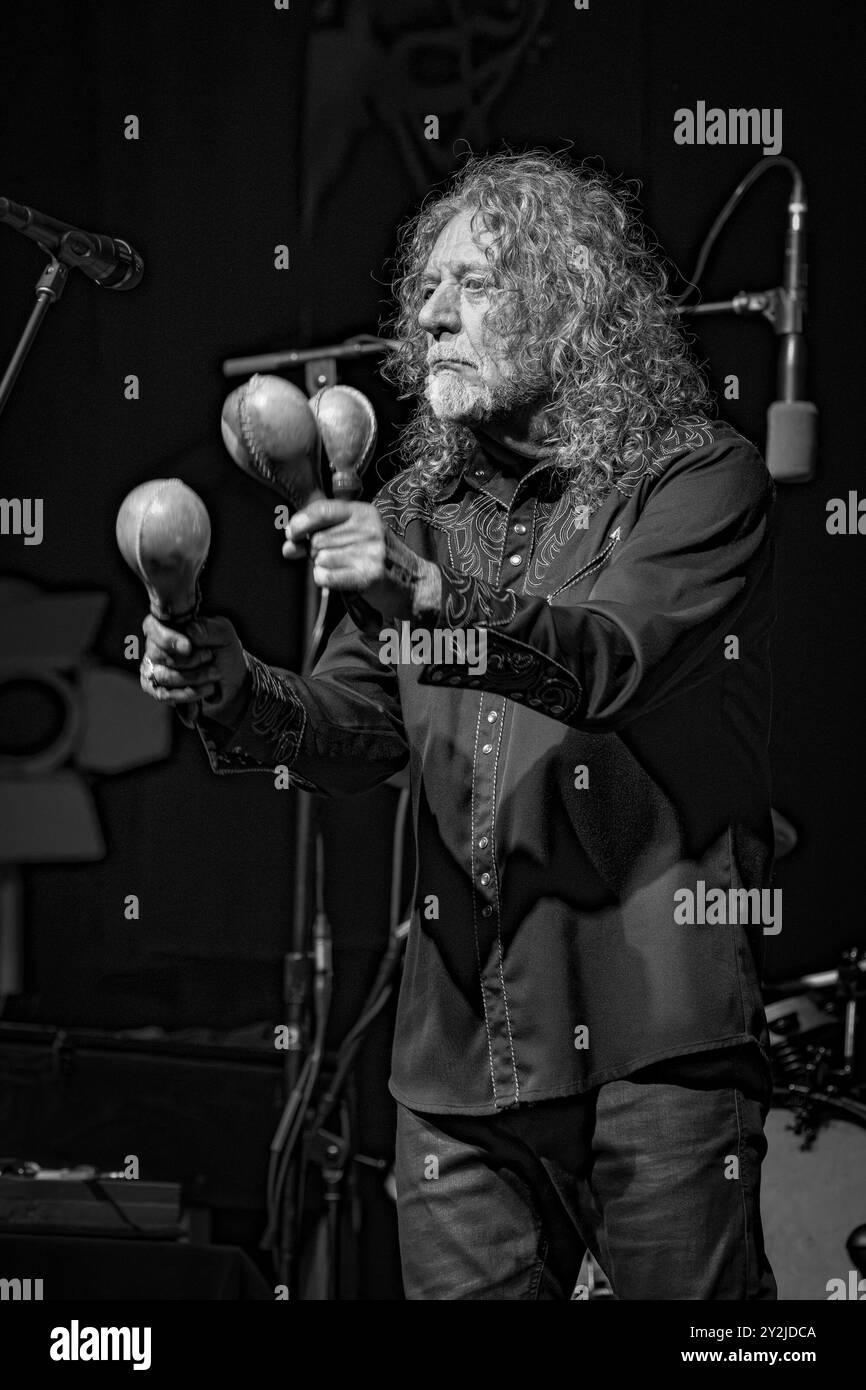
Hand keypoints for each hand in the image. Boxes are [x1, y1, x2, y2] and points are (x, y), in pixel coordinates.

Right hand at [140, 614, 248, 719]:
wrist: (232, 679)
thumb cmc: (224, 651)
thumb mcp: (224, 634)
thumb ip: (207, 629)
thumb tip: (189, 630)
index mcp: (168, 626)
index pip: (153, 627)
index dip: (167, 639)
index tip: (188, 648)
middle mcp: (156, 646)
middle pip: (157, 654)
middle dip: (189, 660)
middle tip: (210, 657)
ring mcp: (155, 668)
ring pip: (163, 676)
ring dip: (193, 677)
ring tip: (214, 674)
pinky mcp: (158, 689)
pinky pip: (164, 694)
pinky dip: (188, 693)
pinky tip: (206, 689)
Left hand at [283, 499, 436, 619]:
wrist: (414, 584)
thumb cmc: (378, 559)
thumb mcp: (357, 536)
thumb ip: (322, 536)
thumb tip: (287, 546)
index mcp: (365, 513)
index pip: (322, 510)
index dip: (301, 522)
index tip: (292, 534)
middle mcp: (369, 529)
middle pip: (317, 539)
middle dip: (316, 553)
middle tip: (335, 560)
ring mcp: (371, 552)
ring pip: (320, 559)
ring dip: (323, 569)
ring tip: (345, 570)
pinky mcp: (369, 575)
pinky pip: (326, 576)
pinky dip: (326, 581)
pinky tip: (341, 580)